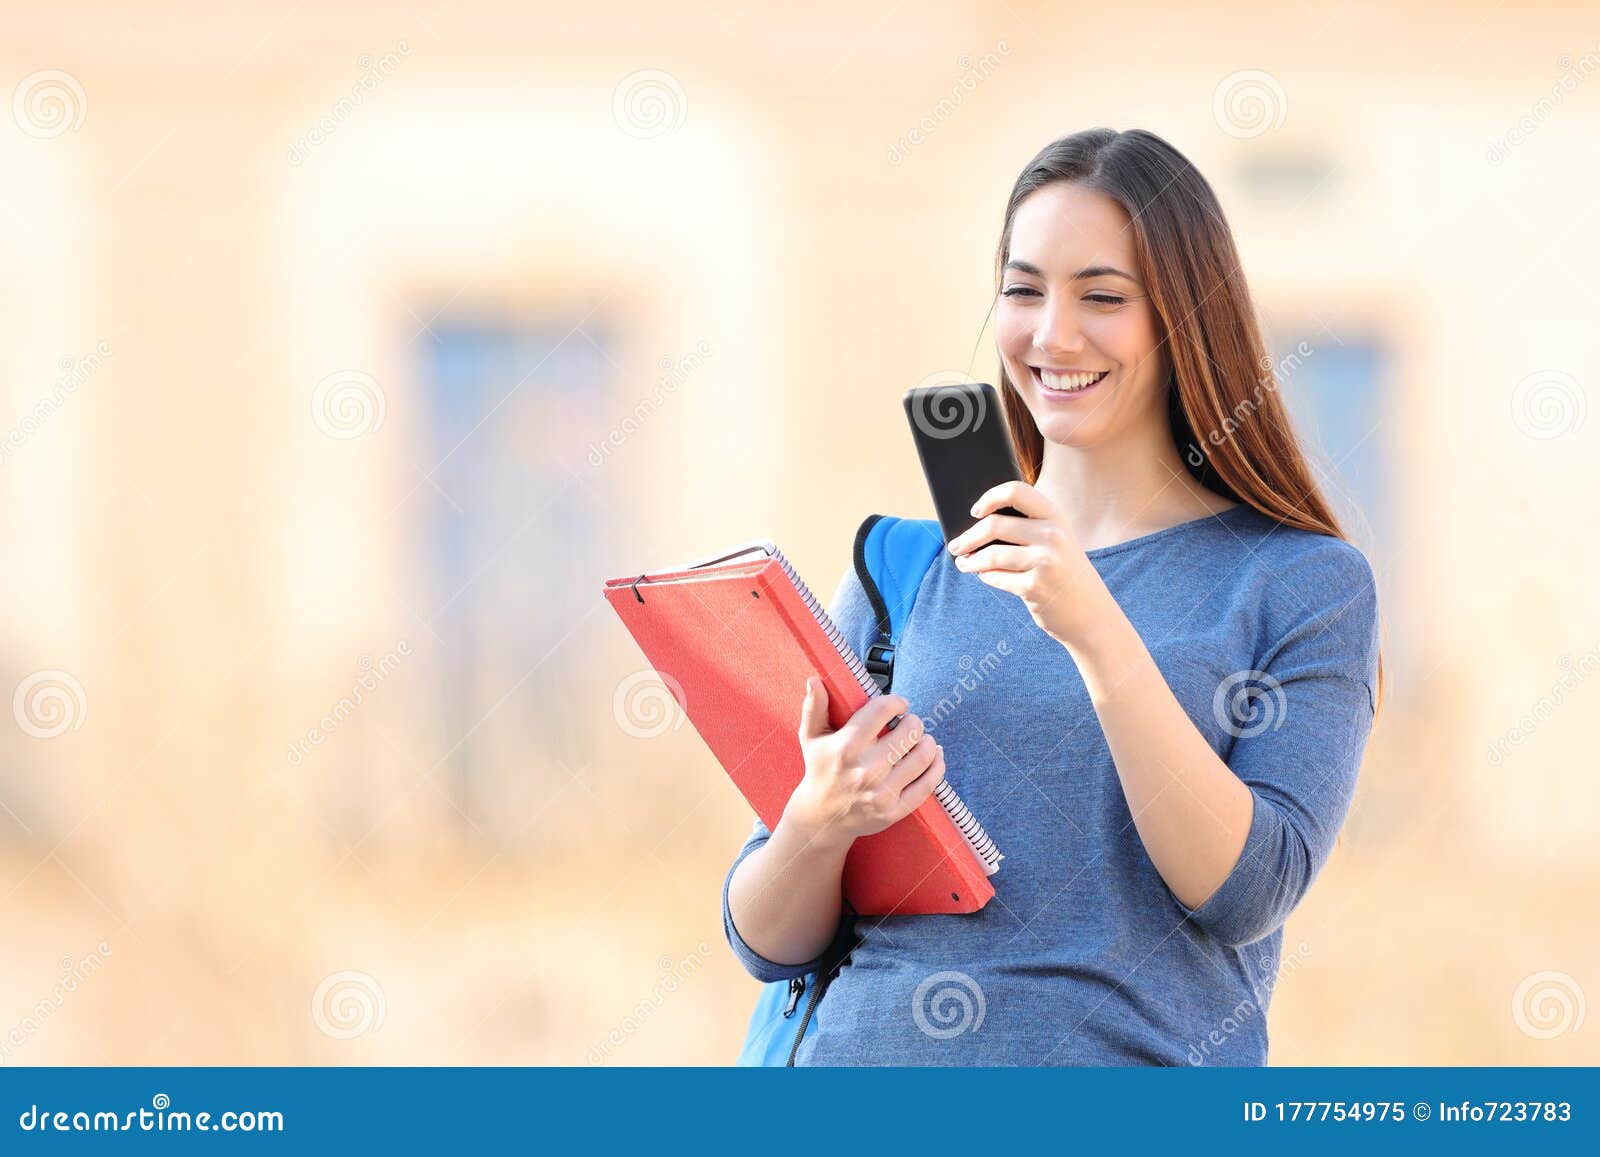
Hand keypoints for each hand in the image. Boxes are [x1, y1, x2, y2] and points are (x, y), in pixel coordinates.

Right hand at [781, 680, 946, 848]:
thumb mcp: (811, 737)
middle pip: (910, 731)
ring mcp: (882, 793)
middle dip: (913, 722)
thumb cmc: (819, 770)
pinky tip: (934, 757)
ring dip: (928, 742)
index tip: (899, 705)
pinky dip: (937, 765)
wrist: (822, 818)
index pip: (884, 710)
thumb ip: (814, 707)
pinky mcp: (894, 810)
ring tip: (921, 740)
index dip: (897, 702)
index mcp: (846, 747)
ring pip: (924, 756)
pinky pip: (929, 784)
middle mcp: (865, 770)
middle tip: (909, 724)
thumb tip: (814, 680)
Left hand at [946, 480, 1111, 649]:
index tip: (975, 510)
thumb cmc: (1066, 575)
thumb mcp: (1057, 544)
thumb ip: (1028, 529)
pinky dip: (985, 577)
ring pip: (990, 555)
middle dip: (968, 537)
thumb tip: (977, 524)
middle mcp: (1053, 535)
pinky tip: (982, 575)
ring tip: (962, 563)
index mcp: (1056, 517)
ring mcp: (1045, 562)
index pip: (1017, 491)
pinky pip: (996, 578)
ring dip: (970, 560)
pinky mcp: (1035, 587)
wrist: (1093, 615)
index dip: (990, 497)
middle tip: (955, 545)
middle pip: (994, 525)